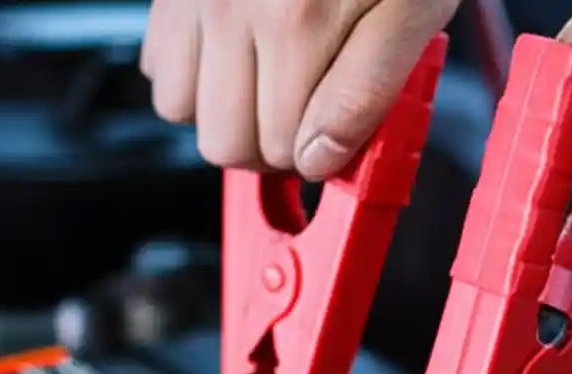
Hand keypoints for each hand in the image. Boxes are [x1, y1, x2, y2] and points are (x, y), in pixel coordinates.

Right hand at [139, 0, 459, 177]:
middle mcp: (230, 6)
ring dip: (225, 110)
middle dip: (269, 145)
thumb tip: (321, 159)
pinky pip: (156, 58)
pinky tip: (239, 51)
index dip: (316, 156)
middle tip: (307, 115)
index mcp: (296, 21)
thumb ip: (367, 89)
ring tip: (272, 83)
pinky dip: (194, 70)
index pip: (283, 148)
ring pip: (178, 107)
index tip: (335, 138)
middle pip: (223, 140)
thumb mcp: (415, 10)